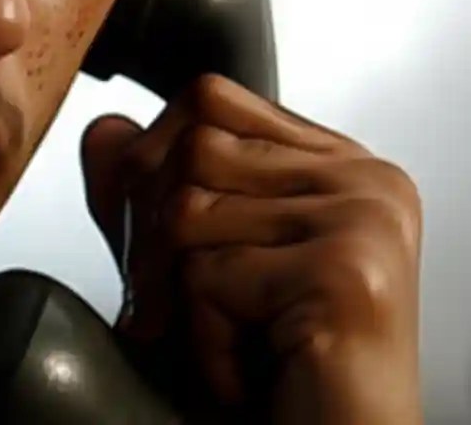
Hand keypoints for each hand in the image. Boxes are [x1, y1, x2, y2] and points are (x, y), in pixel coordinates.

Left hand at [82, 75, 421, 423]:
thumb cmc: (280, 372)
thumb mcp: (202, 267)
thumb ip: (156, 195)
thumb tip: (104, 129)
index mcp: (339, 164)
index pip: (209, 98)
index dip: (153, 164)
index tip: (158, 245)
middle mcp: (365, 181)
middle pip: (189, 149)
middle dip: (150, 241)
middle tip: (169, 310)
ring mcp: (364, 221)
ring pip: (189, 210)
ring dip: (176, 296)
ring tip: (223, 339)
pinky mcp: (347, 273)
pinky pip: (210, 277)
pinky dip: (205, 341)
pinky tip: (247, 370)